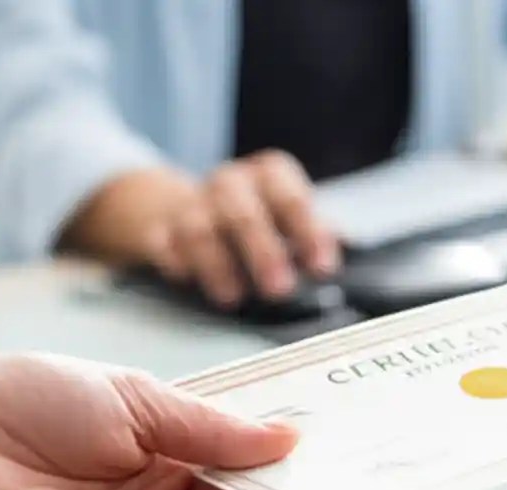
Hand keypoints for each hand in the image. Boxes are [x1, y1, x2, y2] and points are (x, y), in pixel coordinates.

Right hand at [66, 150, 339, 306]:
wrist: (179, 207)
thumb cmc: (253, 216)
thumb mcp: (287, 216)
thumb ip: (315, 233)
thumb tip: (347, 246)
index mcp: (269, 175)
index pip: (289, 195)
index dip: (307, 231)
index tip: (321, 268)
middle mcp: (230, 183)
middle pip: (242, 211)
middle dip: (262, 251)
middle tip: (280, 289)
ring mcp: (191, 203)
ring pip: (199, 227)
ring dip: (217, 264)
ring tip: (233, 297)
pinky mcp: (159, 228)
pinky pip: (162, 242)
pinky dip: (174, 260)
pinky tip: (185, 277)